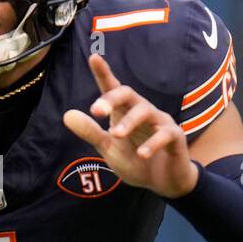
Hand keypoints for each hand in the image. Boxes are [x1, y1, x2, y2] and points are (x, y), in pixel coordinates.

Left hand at [62, 53, 198, 198]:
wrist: (163, 184)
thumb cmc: (135, 160)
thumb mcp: (109, 148)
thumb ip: (90, 132)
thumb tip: (66, 115)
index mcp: (124, 112)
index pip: (112, 89)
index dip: (103, 73)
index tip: (93, 58)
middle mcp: (142, 111)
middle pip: (128, 93)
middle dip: (111, 99)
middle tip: (96, 111)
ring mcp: (160, 122)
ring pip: (145, 111)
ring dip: (129, 122)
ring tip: (115, 135)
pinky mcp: (175, 137)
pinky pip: (165, 134)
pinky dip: (153, 143)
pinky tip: (142, 154)